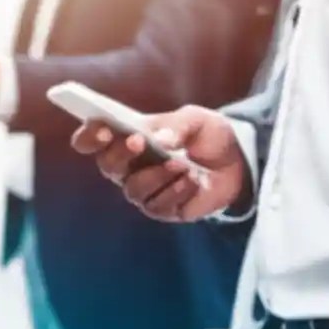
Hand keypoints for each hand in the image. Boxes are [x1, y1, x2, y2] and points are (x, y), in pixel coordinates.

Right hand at [70, 105, 247, 221]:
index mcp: (126, 139)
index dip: (90, 137)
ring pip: (133, 189)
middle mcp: (128, 167)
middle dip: (119, 154)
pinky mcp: (162, 209)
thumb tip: (159, 139)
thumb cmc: (206, 136)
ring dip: (155, 175)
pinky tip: (193, 181)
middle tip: (138, 142)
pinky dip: (176, 191)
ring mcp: (143, 190)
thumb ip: (177, 125)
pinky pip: (157, 206)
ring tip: (181, 164)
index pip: (92, 140)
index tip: (102, 130)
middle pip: (107, 166)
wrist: (237, 161)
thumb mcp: (196, 119)